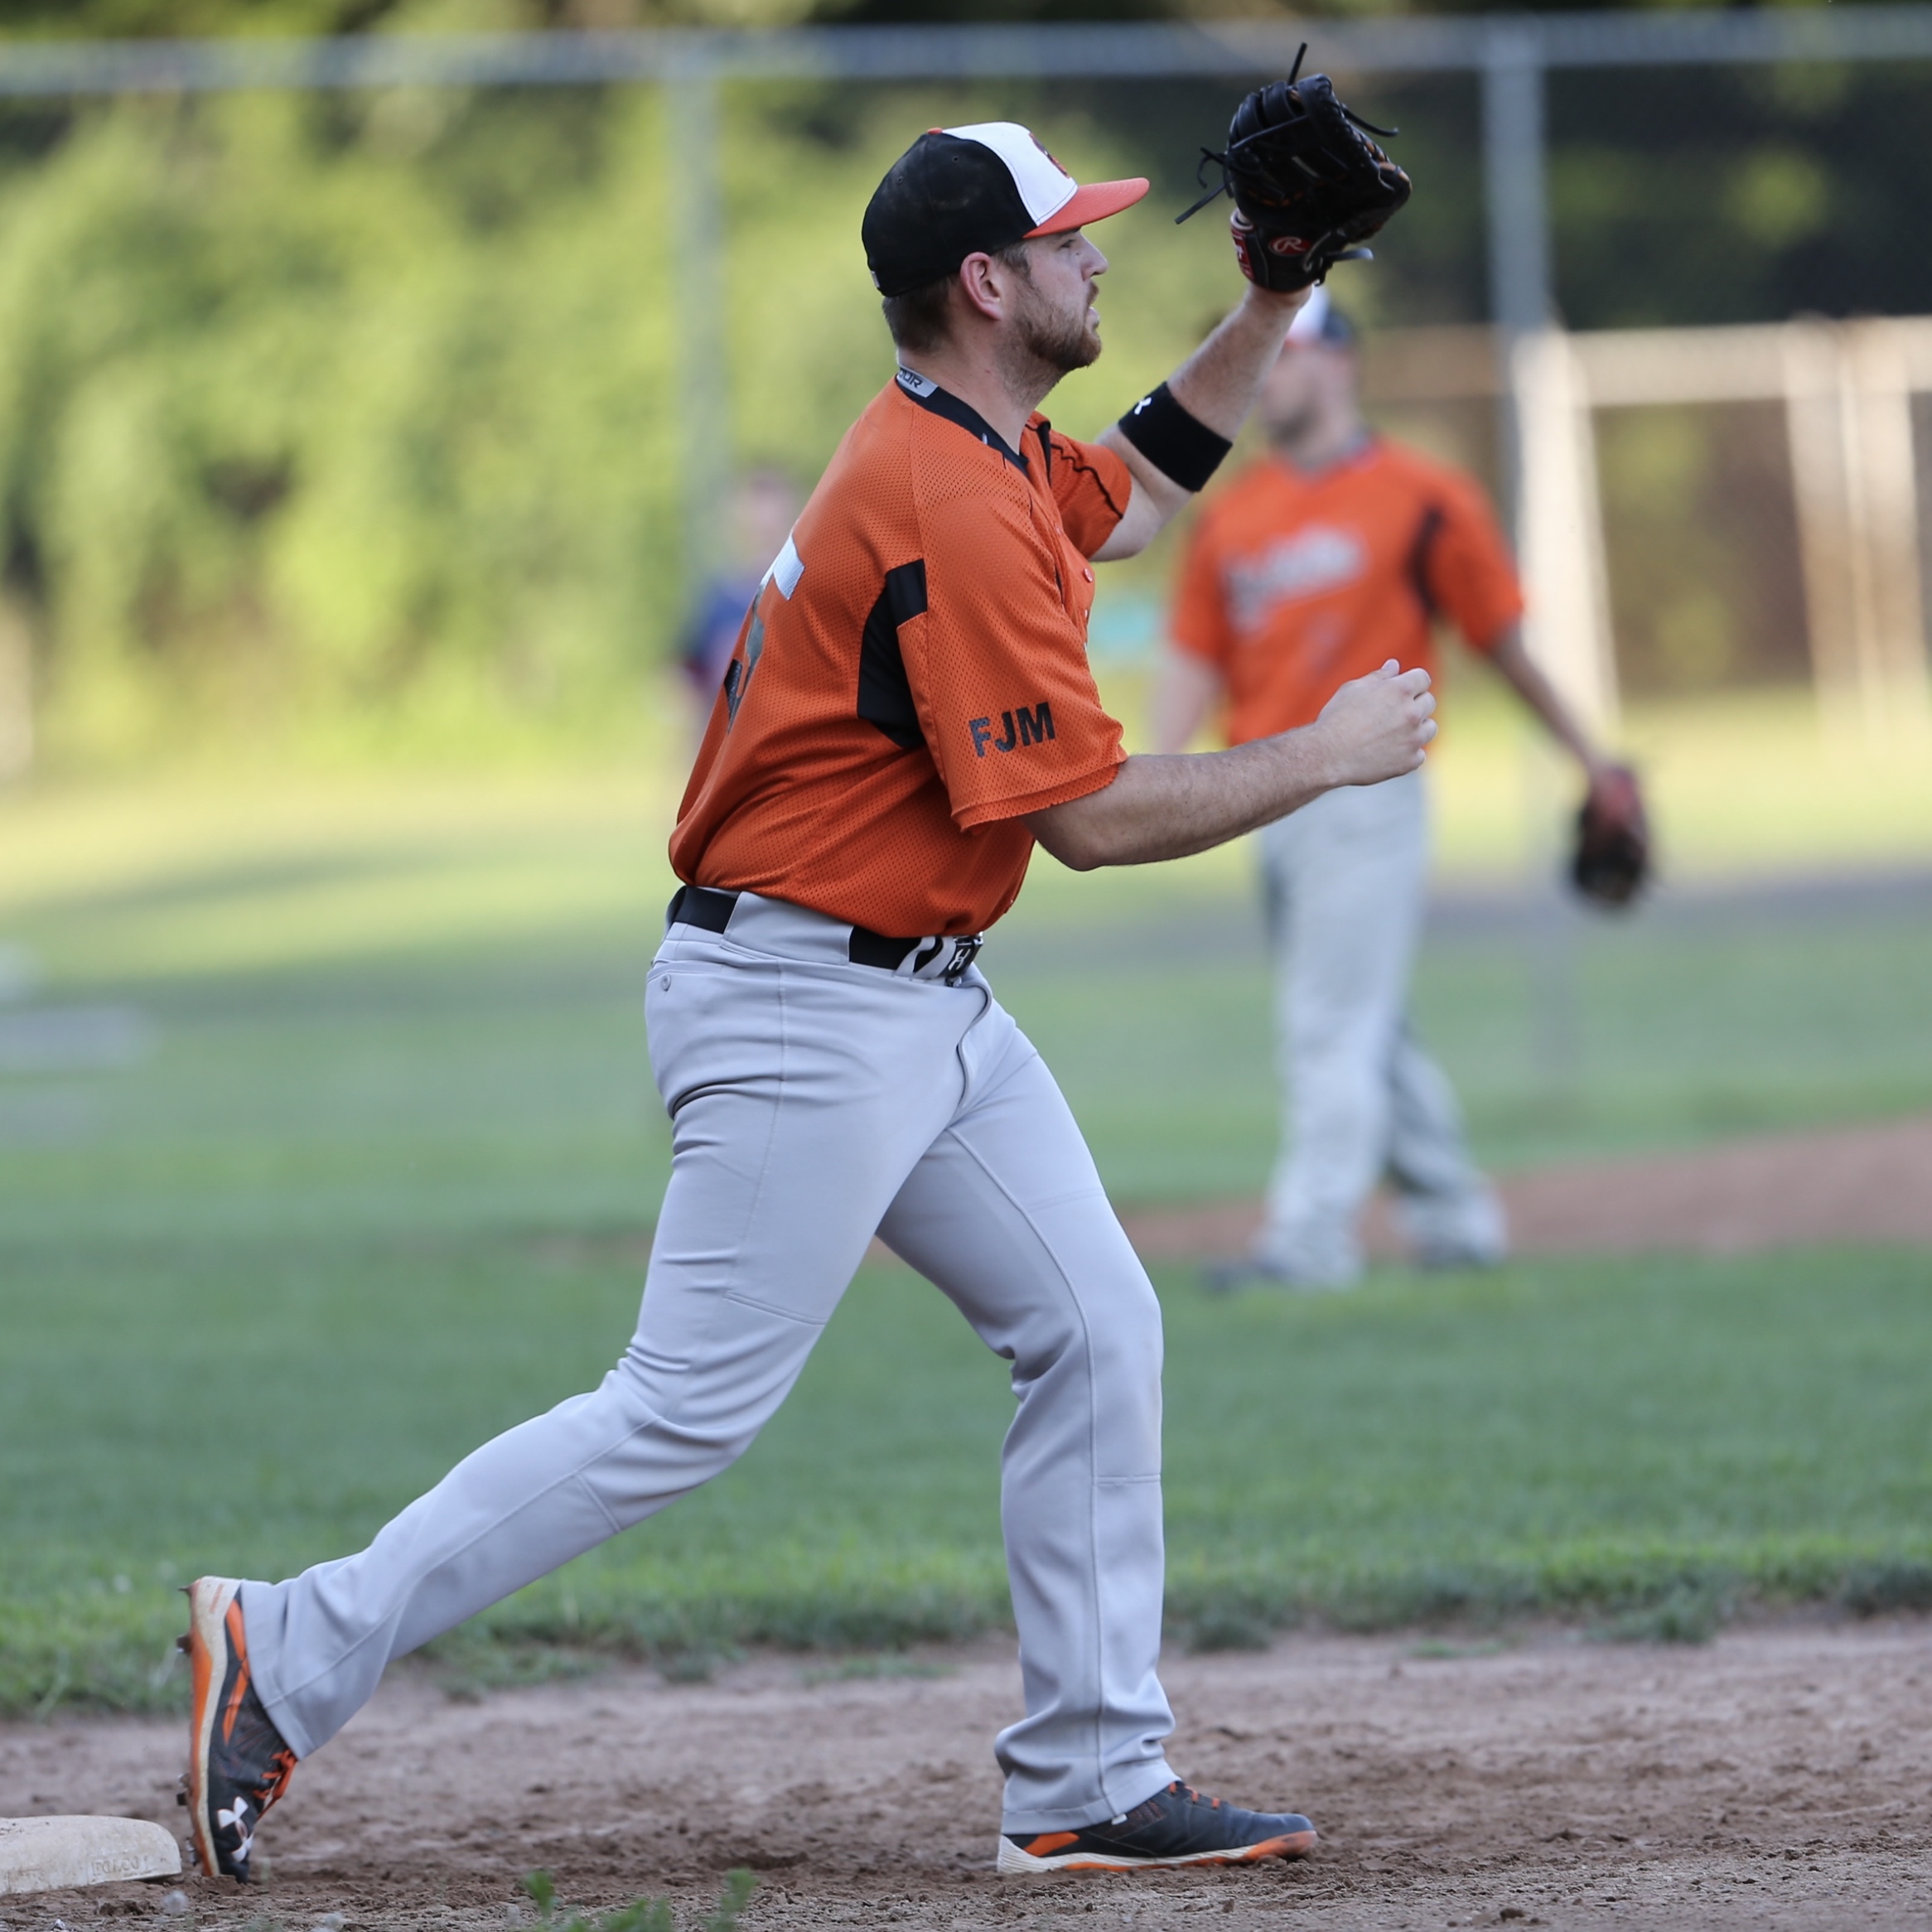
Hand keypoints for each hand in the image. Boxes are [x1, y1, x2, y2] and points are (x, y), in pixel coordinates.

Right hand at [1312, 660, 1435, 786]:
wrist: (1326, 755)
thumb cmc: (1336, 719)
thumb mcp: (1353, 689)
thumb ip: (1378, 677)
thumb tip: (1394, 666)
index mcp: (1400, 689)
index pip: (1423, 679)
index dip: (1411, 684)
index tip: (1400, 692)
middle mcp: (1412, 712)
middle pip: (1429, 702)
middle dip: (1414, 705)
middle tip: (1391, 714)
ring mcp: (1413, 739)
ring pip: (1430, 728)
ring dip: (1417, 728)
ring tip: (1392, 734)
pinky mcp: (1409, 761)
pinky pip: (1419, 754)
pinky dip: (1408, 753)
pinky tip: (1389, 752)